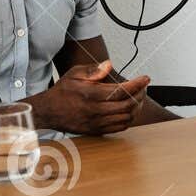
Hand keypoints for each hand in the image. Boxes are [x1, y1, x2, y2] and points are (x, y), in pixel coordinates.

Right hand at [29, 60, 149, 135]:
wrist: (49, 111)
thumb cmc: (63, 91)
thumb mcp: (74, 74)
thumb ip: (92, 70)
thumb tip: (109, 64)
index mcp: (91, 94)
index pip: (122, 90)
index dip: (137, 84)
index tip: (145, 78)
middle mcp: (95, 110)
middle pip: (128, 104)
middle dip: (140, 94)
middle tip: (143, 87)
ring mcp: (96, 123)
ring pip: (126, 118)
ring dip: (136, 107)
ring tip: (138, 97)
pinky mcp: (96, 131)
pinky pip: (120, 127)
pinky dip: (129, 118)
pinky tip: (129, 110)